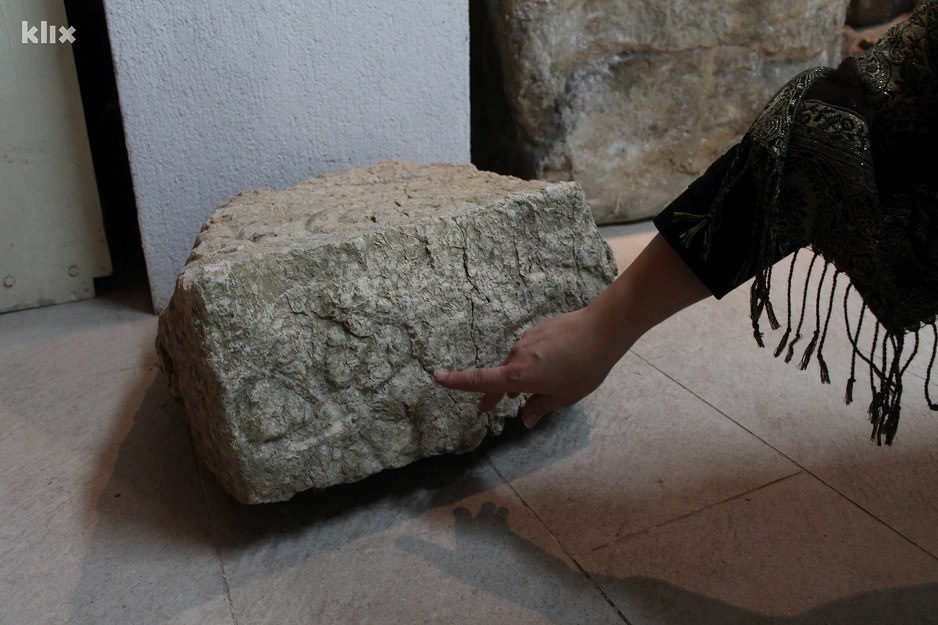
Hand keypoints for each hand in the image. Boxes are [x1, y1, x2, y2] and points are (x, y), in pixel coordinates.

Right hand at [433, 306, 622, 427]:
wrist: (601, 330)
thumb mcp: (563, 396)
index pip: (480, 381)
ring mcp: (527, 341)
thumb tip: (524, 420)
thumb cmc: (583, 368)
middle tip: (487, 407)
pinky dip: (533, 362)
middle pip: (500, 376)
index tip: (437, 378)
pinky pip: (529, 351)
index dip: (457, 382)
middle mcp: (517, 356)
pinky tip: (552, 365)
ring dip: (520, 377)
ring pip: (517, 364)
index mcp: (519, 375)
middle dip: (495, 393)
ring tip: (535, 388)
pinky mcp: (538, 330)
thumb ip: (539, 408)